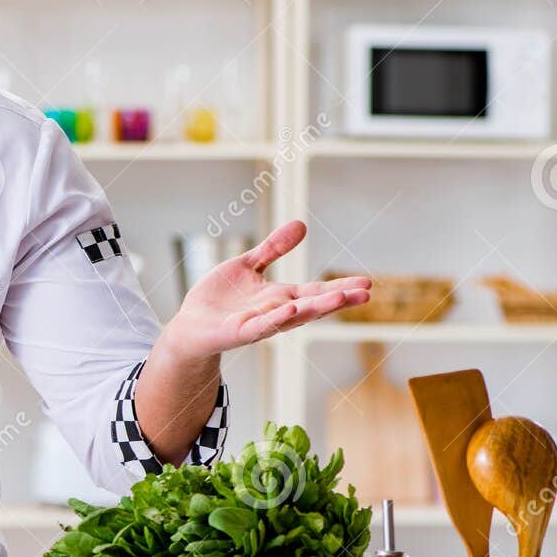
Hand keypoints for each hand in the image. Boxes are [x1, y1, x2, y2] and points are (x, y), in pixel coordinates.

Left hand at [163, 221, 370, 360]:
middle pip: (311, 305)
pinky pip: (259, 326)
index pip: (315, 292)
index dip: (339, 287)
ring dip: (315, 308)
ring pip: (291, 317)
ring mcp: (258, 324)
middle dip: (337, 299)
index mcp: (279, 297)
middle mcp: (274, 312)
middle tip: (366, 292)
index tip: (367, 283)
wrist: (188, 326)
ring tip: (340, 298)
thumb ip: (273, 248)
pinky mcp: (237, 332)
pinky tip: (291, 308)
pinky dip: (275, 318)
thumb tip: (301, 224)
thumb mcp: (246, 265)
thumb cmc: (218, 299)